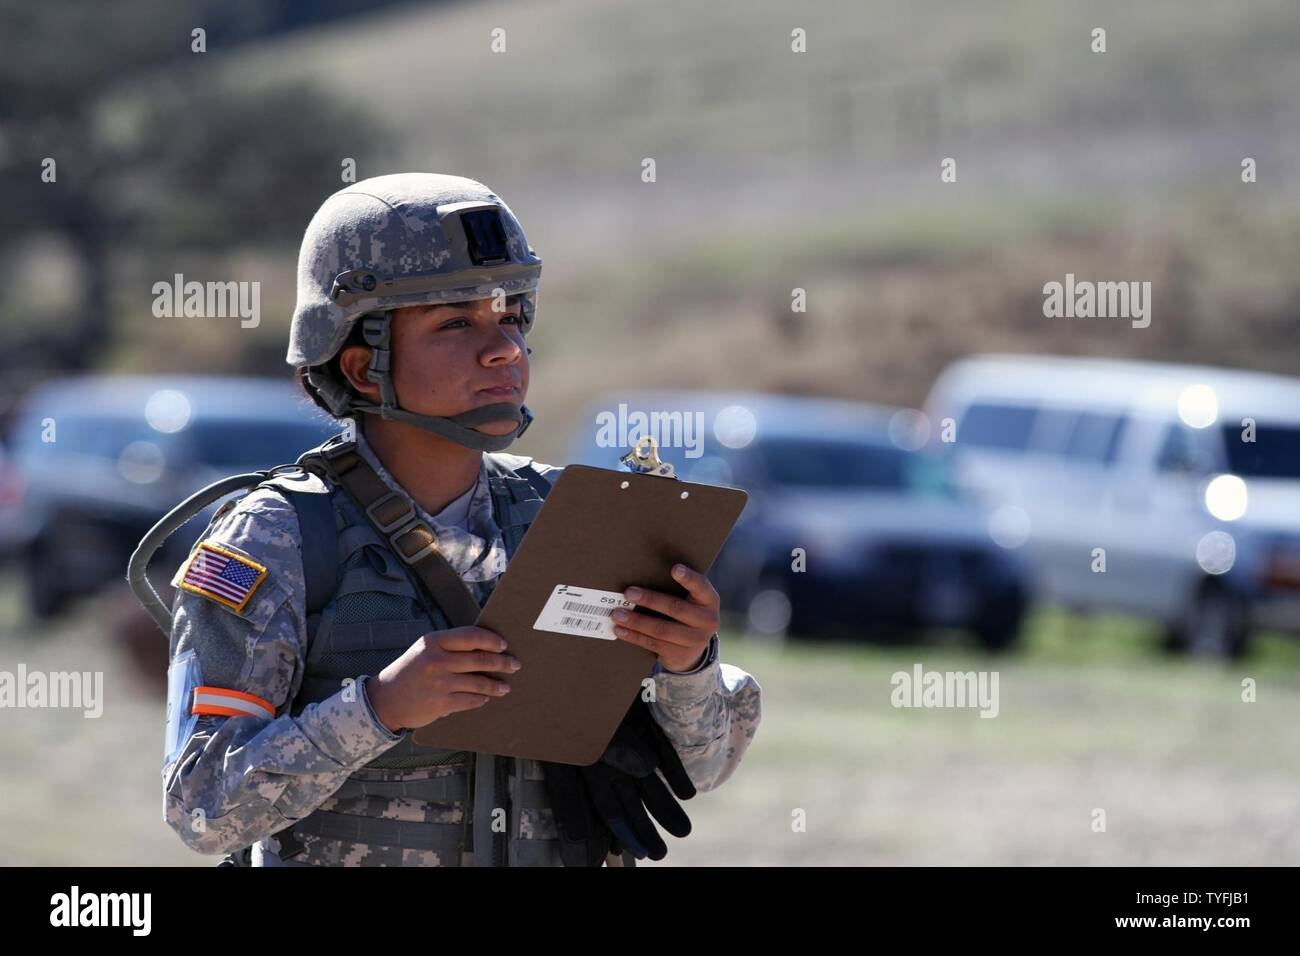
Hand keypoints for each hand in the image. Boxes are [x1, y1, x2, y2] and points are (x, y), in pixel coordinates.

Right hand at [365, 626, 519, 731]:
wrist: (385, 700)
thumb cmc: (410, 672)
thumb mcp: (424, 650)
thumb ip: (449, 647)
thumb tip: (484, 647)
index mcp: (434, 641)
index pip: (471, 636)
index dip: (491, 640)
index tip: (503, 645)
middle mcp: (437, 660)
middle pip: (480, 659)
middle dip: (502, 663)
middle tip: (515, 665)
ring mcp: (440, 682)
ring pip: (479, 682)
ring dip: (496, 685)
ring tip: (505, 686)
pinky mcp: (441, 703)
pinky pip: (470, 700)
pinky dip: (481, 699)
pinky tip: (485, 698)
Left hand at [612, 564, 719, 672]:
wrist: (693, 651)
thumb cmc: (685, 614)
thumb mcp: (689, 601)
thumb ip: (675, 590)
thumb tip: (642, 576)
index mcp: (709, 601)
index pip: (701, 586)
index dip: (689, 578)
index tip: (675, 569)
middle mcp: (707, 621)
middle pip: (676, 608)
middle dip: (650, 600)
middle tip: (629, 593)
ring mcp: (695, 641)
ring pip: (661, 629)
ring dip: (636, 621)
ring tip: (618, 614)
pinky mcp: (680, 655)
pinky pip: (653, 644)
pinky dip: (634, 636)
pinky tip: (620, 630)